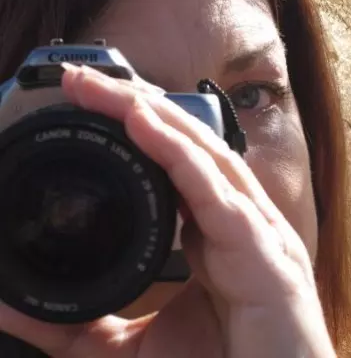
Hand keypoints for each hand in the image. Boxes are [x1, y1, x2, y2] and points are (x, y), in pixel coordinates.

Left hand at [0, 65, 335, 357]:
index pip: (172, 164)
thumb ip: (82, 323)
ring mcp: (253, 227)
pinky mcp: (263, 248)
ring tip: (106, 88)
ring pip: (201, 153)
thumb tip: (14, 307)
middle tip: (83, 81)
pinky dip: (179, 152)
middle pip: (185, 145)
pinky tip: (143, 122)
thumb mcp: (131, 345)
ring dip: (153, 115)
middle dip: (135, 107)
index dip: (133, 131)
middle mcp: (234, 218)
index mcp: (211, 232)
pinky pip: (215, 188)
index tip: (85, 108)